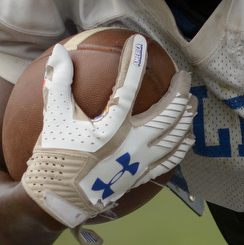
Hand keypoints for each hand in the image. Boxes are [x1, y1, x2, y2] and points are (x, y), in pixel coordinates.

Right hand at [21, 34, 194, 231]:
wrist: (58, 202)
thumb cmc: (53, 158)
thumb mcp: (52, 118)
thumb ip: (58, 83)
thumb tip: (58, 51)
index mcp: (110, 128)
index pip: (128, 87)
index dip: (134, 61)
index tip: (140, 42)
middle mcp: (132, 144)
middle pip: (168, 113)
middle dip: (179, 91)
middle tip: (183, 76)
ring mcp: (140, 162)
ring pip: (175, 136)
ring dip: (186, 116)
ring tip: (191, 101)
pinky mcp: (142, 176)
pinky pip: (170, 160)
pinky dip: (182, 146)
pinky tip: (188, 137)